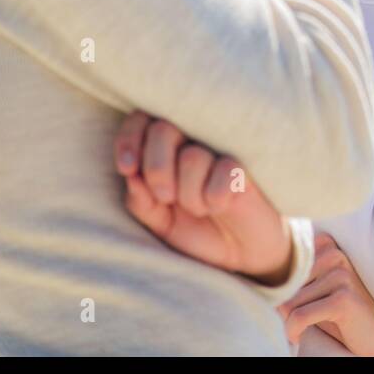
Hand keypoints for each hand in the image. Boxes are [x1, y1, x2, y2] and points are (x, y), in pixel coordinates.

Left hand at [114, 111, 292, 284]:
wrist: (240, 253)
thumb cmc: (198, 230)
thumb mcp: (159, 222)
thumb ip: (140, 201)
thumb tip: (131, 176)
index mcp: (167, 149)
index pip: (142, 120)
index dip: (130, 139)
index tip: (127, 168)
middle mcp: (194, 142)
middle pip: (164, 129)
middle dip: (156, 168)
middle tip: (166, 197)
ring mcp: (222, 151)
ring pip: (192, 156)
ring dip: (190, 195)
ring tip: (201, 209)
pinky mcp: (246, 165)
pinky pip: (224, 171)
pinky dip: (215, 197)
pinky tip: (222, 206)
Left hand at [278, 233, 373, 354]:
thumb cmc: (343, 315)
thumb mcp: (316, 291)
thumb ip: (294, 281)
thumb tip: (262, 287)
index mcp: (327, 247)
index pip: (283, 265)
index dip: (280, 288)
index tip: (287, 303)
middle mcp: (334, 255)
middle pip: (284, 284)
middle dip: (283, 307)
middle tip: (296, 320)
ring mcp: (340, 275)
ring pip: (288, 303)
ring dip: (288, 322)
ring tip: (301, 329)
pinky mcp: (342, 298)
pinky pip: (298, 316)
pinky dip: (292, 331)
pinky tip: (297, 337)